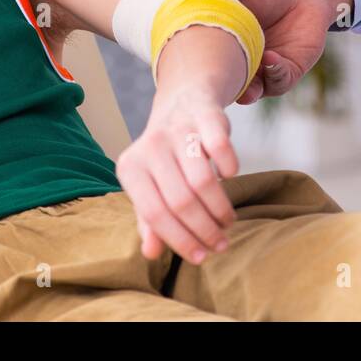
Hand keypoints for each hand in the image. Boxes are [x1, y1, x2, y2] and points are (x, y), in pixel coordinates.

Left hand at [115, 83, 238, 263]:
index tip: (201, 256)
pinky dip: (229, 168)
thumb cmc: (165, 156)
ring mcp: (178, 130)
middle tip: (220, 243)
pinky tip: (230, 178)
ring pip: (202, 182)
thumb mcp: (150, 186)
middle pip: (181, 202)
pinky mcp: (205, 117)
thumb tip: (151, 253)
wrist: (181, 103)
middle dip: (205, 230)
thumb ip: (149, 220)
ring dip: (220, 209)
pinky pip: (221, 147)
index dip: (180, 240)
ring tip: (228, 222)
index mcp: (130, 168)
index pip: (154, 215)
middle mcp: (150, 147)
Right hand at [205, 0, 352, 103]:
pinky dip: (274, 71)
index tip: (193, 70)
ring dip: (249, 89)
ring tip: (246, 80)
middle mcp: (243, 65)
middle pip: (228, 86)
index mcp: (225, 48)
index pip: (208, 66)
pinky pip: (280, 80)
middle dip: (224, 90)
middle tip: (217, 87)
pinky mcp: (289, 71)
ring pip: (254, 90)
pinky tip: (271, 57)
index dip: (200, 71)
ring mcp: (265, 71)